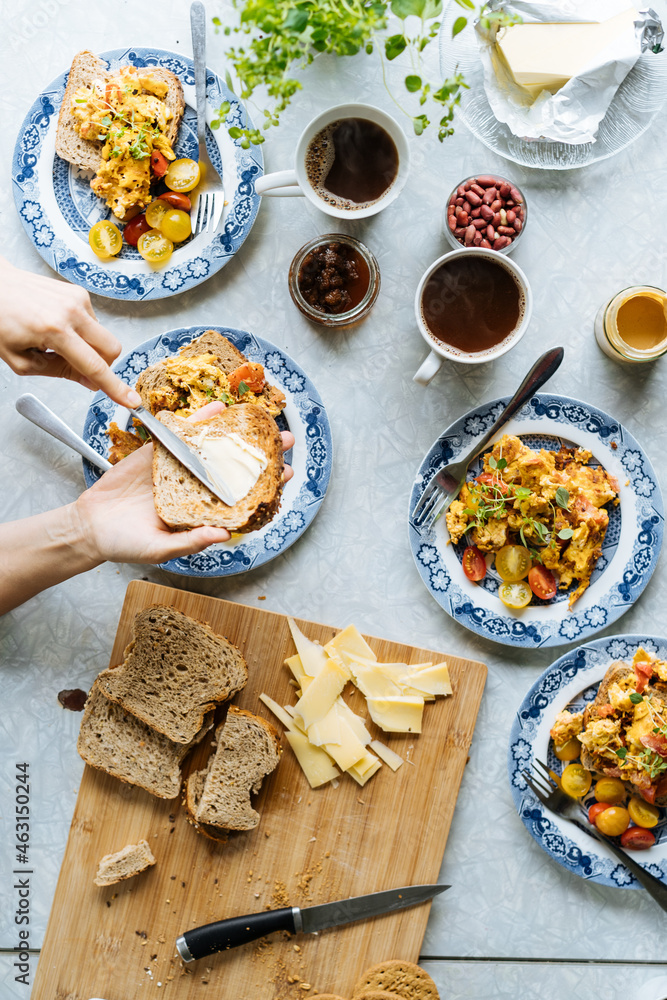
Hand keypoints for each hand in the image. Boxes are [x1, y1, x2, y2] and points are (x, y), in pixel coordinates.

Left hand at [0, 257, 140, 408]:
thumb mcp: (22, 360)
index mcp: (54, 331)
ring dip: (88, 347)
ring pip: (102, 337)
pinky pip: (93, 322)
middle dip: (103, 364)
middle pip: (111, 349)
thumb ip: (59, 372)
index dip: (114, 387)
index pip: (94, 366)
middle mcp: (71, 311)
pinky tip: (58, 327)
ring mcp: (78, 299)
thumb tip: (90, 381)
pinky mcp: (79, 293)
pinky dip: (81, 332)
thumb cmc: (0, 321)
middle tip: (79, 367)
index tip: (131, 400)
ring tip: (57, 341)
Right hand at [74, 402, 294, 564]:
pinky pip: (180, 434)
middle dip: (259, 453)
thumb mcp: (162, 549)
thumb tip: (225, 536)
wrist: (89, 527)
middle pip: (234, 467)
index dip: (265, 485)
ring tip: (262, 418)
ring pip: (212, 446)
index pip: (242, 495)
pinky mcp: (156, 452)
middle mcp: (195, 487)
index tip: (288, 474)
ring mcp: (177, 467)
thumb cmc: (126, 544)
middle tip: (286, 440)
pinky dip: (198, 420)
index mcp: (201, 511)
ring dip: (236, 432)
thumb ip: (192, 541)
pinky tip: (217, 409)